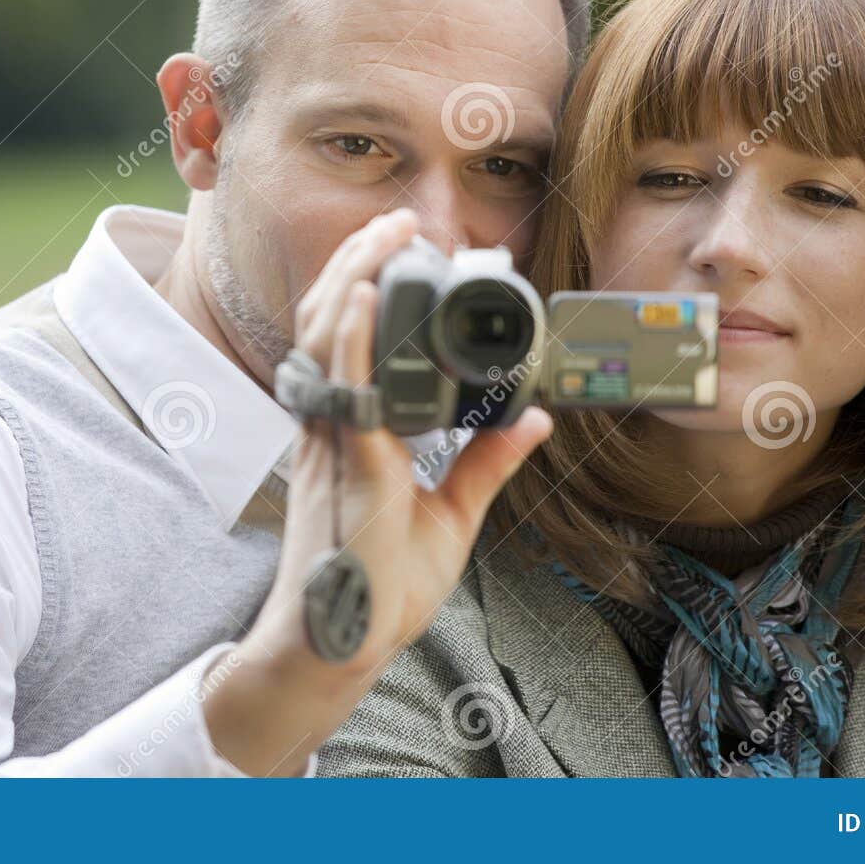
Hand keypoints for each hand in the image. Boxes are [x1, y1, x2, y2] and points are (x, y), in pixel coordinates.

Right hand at [204, 208, 552, 773]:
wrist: (343, 643)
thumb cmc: (384, 585)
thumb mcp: (452, 516)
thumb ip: (487, 463)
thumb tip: (533, 418)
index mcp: (355, 431)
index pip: (353, 341)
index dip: (368, 288)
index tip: (402, 249)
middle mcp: (336, 425)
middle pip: (334, 323)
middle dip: (358, 264)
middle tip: (396, 220)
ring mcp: (333, 440)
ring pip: (330, 339)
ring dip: (355, 277)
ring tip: (384, 234)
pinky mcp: (344, 462)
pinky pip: (342, 386)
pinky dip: (352, 335)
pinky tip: (365, 293)